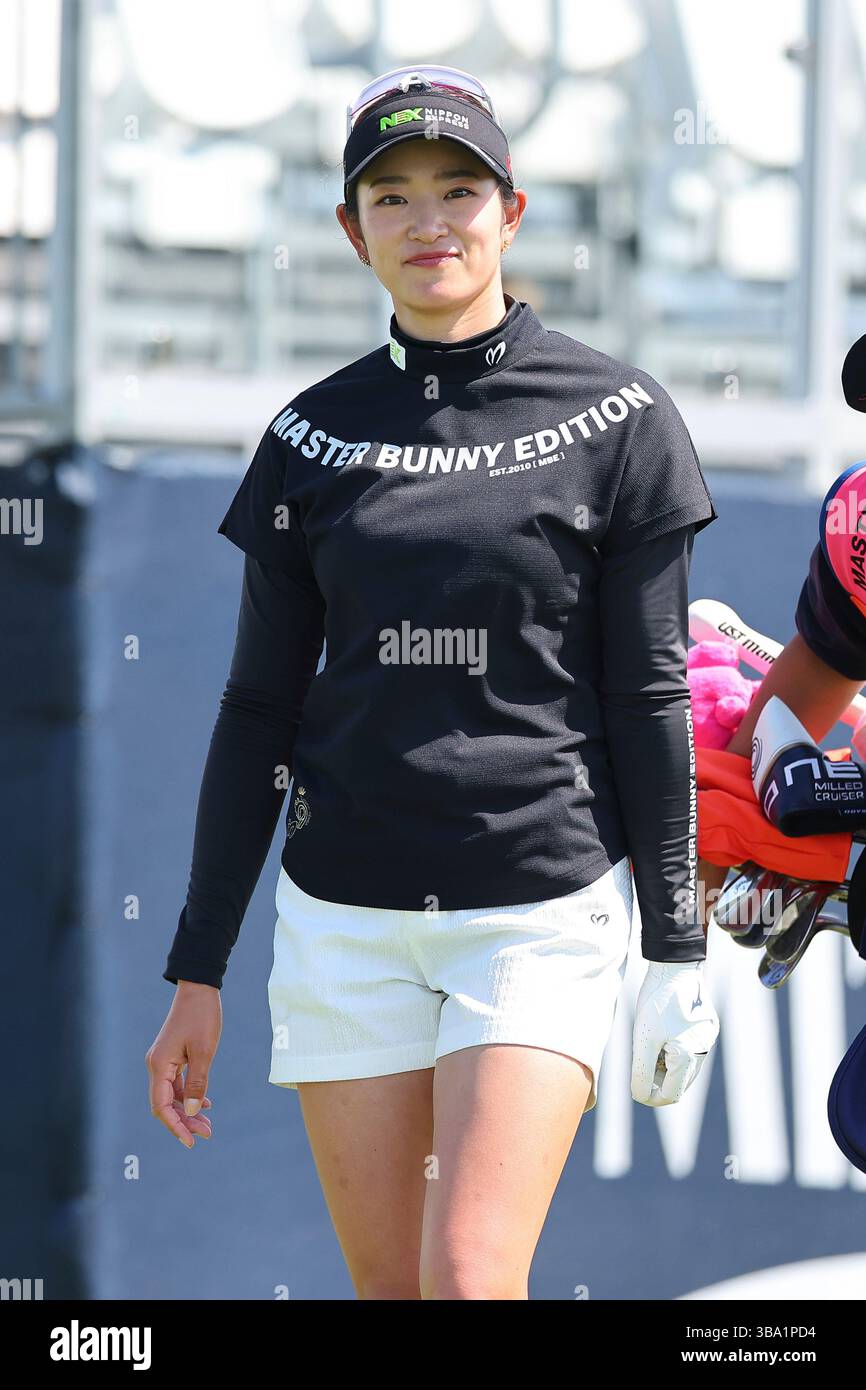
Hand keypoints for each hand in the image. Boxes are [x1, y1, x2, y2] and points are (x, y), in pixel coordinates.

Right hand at [146, 980, 221, 1147]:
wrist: (199, 989)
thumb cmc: (202, 1017)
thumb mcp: (204, 1052)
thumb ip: (197, 1083)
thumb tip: (191, 1111)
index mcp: (159, 1065)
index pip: (161, 1107)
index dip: (175, 1126)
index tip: (191, 1141)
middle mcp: (156, 1065)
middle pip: (165, 1104)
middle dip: (184, 1121)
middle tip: (206, 1133)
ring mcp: (163, 1060)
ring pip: (171, 1095)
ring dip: (188, 1110)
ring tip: (207, 1123)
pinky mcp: (172, 1055)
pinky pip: (176, 1083)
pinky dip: (188, 1094)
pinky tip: (204, 1103)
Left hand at [631, 961, 718, 1106]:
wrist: (674, 965)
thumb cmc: (657, 1001)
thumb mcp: (643, 1039)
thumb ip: (642, 1071)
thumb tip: (641, 1096)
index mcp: (689, 1056)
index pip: (671, 1095)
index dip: (651, 1096)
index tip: (635, 1086)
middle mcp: (703, 1050)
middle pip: (679, 1083)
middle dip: (658, 1079)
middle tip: (641, 1060)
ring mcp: (707, 1038)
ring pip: (684, 1066)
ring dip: (666, 1065)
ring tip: (650, 1043)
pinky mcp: (707, 1027)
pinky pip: (690, 1049)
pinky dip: (674, 1050)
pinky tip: (661, 1033)